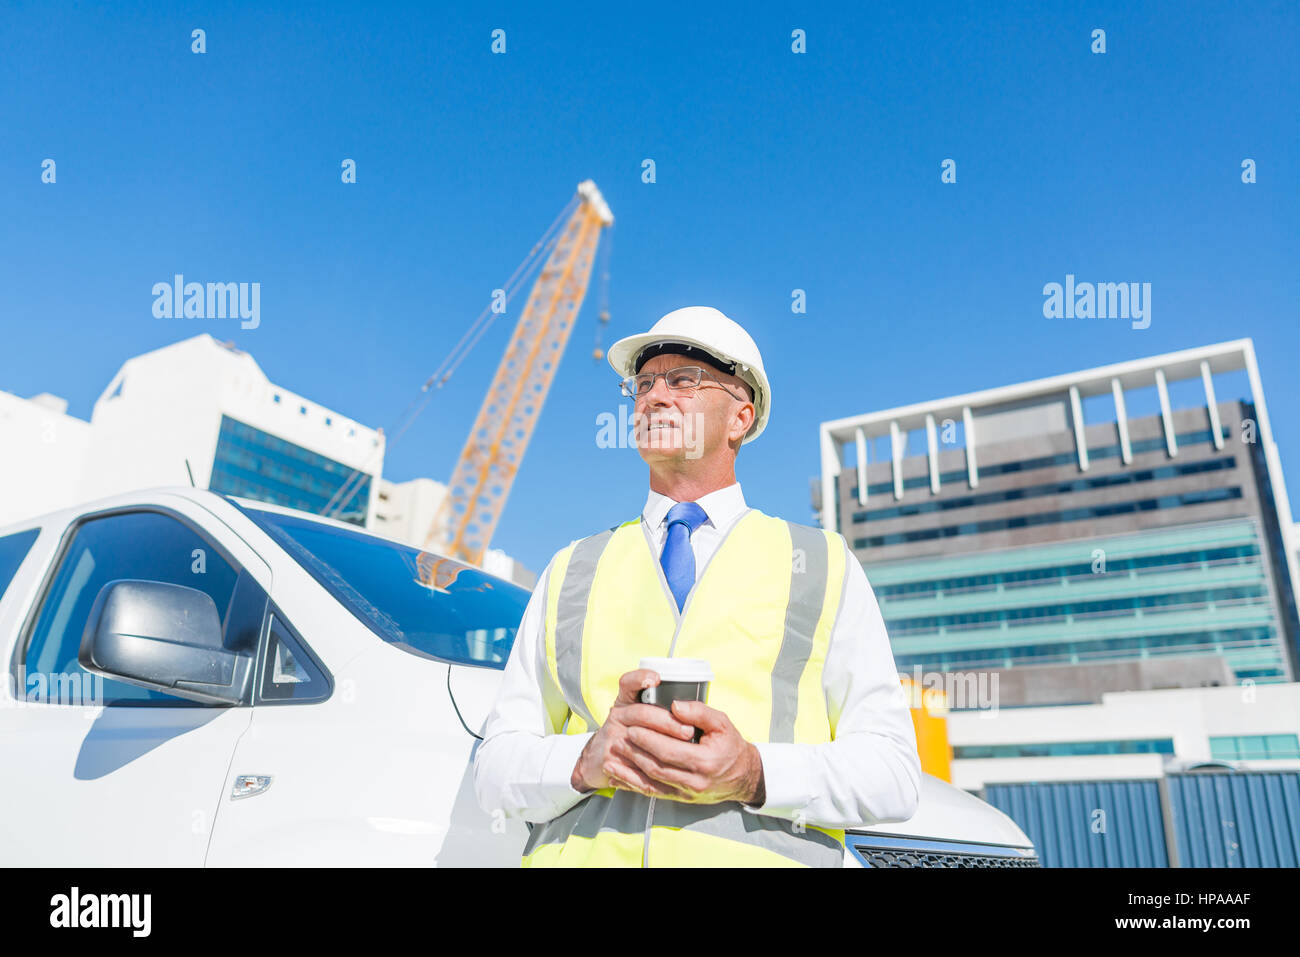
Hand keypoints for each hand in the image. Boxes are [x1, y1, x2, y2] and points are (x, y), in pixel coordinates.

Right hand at [571, 669, 697, 796]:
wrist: (597, 758)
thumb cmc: (626, 731)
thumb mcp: (637, 712)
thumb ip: (660, 706)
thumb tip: (692, 707)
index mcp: (626, 701)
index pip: (628, 683)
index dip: (640, 679)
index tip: (655, 679)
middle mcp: (618, 716)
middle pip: (641, 713)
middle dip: (668, 722)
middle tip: (688, 730)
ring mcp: (613, 738)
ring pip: (638, 738)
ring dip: (663, 744)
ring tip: (682, 749)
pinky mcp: (611, 760)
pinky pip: (634, 764)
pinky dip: (652, 766)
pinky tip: (670, 768)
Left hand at [616, 699, 764, 805]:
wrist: (743, 776)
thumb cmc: (731, 745)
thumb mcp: (722, 723)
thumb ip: (699, 711)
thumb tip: (674, 706)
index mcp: (705, 761)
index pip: (670, 751)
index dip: (648, 740)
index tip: (632, 728)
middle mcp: (695, 781)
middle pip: (657, 768)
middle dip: (634, 754)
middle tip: (618, 740)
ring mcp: (687, 793)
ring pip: (651, 784)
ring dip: (628, 773)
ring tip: (610, 761)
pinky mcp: (681, 799)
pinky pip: (653, 794)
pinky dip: (633, 787)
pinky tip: (618, 780)